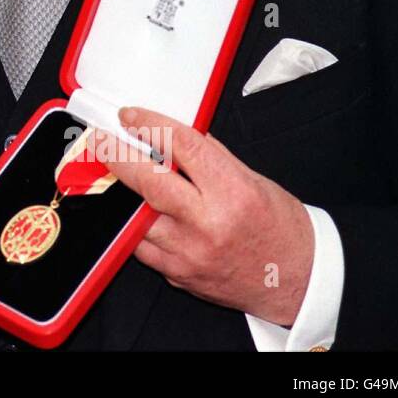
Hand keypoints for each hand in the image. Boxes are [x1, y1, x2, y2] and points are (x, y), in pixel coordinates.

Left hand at [96, 107, 314, 325]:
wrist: (300, 281)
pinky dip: (133, 225)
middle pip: (147, 181)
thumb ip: (210, 157)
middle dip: (116, 156)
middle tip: (98, 140)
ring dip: (119, 193)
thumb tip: (172, 134)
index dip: (149, 125)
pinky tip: (130, 211)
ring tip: (106, 172)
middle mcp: (208, 223)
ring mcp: (189, 253)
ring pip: (136, 216)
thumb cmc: (281, 229)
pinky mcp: (178, 275)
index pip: (181, 146)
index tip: (129, 116)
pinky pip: (140, 246)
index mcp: (232, 192)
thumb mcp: (252, 180)